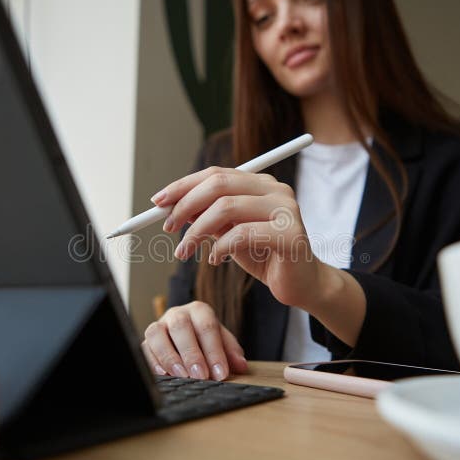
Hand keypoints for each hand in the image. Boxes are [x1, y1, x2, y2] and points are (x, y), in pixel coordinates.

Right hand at [141, 301, 247, 379]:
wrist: (187, 336)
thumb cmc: (206, 340)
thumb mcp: (223, 343)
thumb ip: (231, 352)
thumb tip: (241, 365)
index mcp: (199, 310)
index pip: (207, 327)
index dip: (214, 351)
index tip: (220, 373)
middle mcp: (177, 314)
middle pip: (180, 326)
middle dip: (191, 353)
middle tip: (201, 375)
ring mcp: (159, 325)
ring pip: (157, 333)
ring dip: (169, 356)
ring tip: (182, 376)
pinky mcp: (146, 340)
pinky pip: (145, 347)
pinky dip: (153, 361)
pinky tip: (164, 374)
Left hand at [152, 166, 322, 307]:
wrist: (301, 284)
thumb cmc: (264, 256)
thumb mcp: (229, 232)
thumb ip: (208, 216)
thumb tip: (171, 205)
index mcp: (260, 184)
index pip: (215, 174)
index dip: (183, 185)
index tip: (158, 202)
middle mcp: (275, 190)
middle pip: (219, 184)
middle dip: (185, 205)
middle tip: (168, 227)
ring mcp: (286, 209)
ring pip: (226, 208)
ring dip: (196, 231)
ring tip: (184, 251)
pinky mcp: (290, 234)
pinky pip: (242, 234)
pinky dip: (220, 247)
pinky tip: (215, 260)